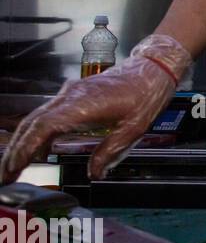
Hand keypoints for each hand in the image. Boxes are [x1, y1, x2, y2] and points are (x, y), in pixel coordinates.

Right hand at [1, 34, 191, 181]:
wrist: (154, 67)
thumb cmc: (147, 93)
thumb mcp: (135, 127)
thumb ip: (111, 151)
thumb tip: (94, 173)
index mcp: (83, 104)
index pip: (43, 127)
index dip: (26, 148)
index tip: (15, 167)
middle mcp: (70, 96)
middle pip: (32, 123)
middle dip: (16, 150)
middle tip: (6, 175)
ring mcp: (70, 94)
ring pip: (37, 118)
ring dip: (23, 142)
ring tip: (15, 166)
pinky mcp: (74, 95)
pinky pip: (48, 114)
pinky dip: (38, 133)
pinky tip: (39, 151)